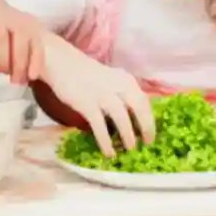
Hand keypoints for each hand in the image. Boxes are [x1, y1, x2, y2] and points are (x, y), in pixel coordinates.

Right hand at [0, 0, 44, 83]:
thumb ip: (11, 53)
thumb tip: (24, 77)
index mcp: (13, 14)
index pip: (34, 32)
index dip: (36, 55)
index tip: (33, 77)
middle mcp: (2, 9)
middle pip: (22, 32)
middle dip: (20, 60)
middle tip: (15, 81)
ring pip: (2, 34)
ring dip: (3, 58)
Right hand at [40, 36, 154, 157]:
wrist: (63, 64)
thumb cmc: (89, 76)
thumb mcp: (112, 82)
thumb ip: (123, 96)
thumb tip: (135, 121)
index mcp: (127, 80)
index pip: (144, 102)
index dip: (150, 120)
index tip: (151, 135)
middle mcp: (118, 85)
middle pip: (139, 108)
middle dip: (146, 127)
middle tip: (146, 143)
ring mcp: (103, 94)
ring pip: (122, 117)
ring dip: (128, 135)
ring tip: (130, 148)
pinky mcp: (87, 104)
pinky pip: (100, 126)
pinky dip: (106, 141)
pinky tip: (109, 152)